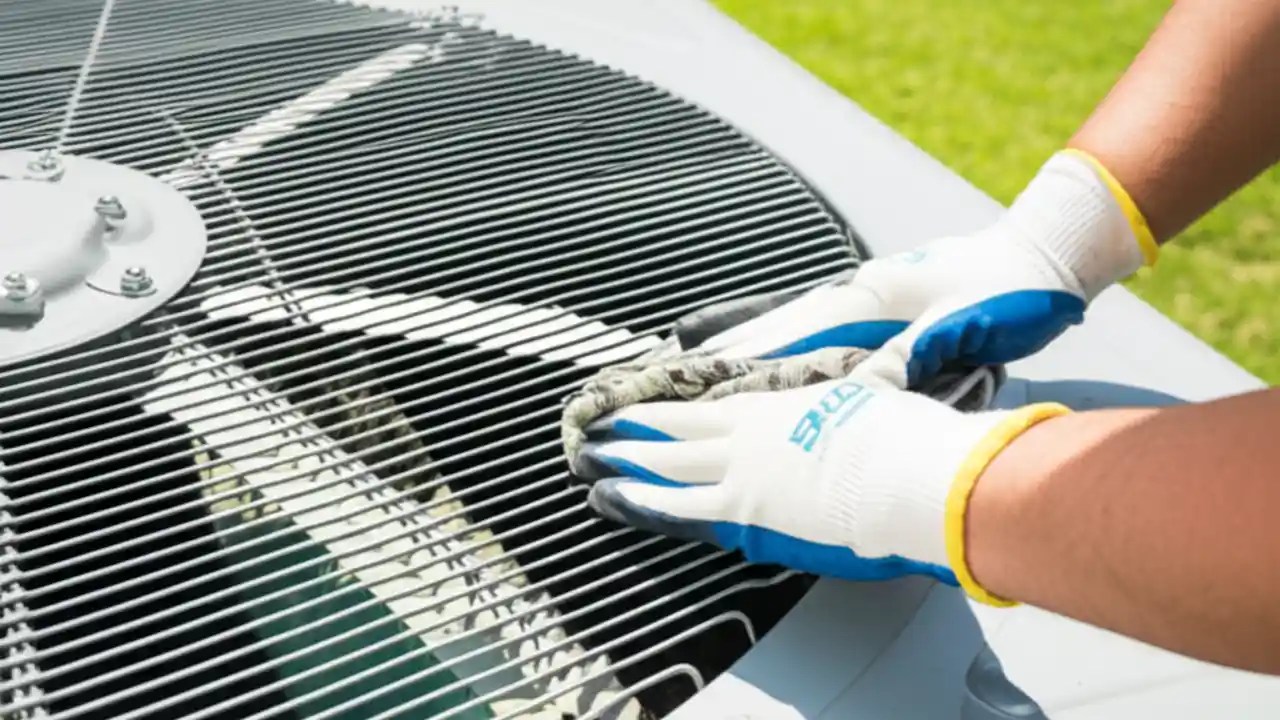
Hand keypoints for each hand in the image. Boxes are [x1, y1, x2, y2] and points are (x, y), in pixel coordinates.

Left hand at [573, 378, 1067, 603]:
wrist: (914, 477)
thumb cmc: (906, 438)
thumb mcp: (884, 396)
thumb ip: (871, 385)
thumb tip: (889, 368)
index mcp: (783, 407)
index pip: (714, 406)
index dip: (674, 406)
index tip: (647, 402)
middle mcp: (752, 434)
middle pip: (677, 429)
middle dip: (633, 428)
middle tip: (595, 426)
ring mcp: (742, 473)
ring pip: (664, 463)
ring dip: (621, 460)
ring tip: (585, 457)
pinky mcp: (743, 514)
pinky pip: (675, 509)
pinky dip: (637, 502)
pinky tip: (606, 499)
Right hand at [692, 150, 1156, 388]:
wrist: (1046, 253)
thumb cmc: (1013, 292)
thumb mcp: (967, 328)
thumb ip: (915, 355)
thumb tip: (865, 385)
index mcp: (873, 299)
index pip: (793, 336)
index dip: (746, 364)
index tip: (703, 384)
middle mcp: (859, 291)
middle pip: (778, 325)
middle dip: (727, 354)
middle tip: (677, 378)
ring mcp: (867, 292)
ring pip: (791, 320)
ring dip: (747, 344)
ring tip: (701, 366)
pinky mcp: (881, 300)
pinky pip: (815, 321)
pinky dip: (782, 335)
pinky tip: (771, 352)